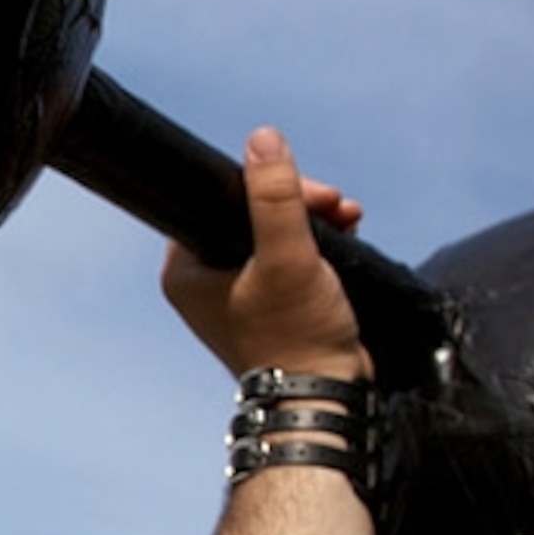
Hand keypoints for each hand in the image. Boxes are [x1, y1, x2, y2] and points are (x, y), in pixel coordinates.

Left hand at [159, 127, 370, 381]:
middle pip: (248, 211)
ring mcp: (234, 291)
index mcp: (185, 269)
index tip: (307, 188)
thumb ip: (275, 198)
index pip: (215, 198)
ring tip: (348, 216)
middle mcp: (202, 279)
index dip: (262, 183)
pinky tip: (347, 233)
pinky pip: (288, 254)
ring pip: (272, 230)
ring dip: (314, 217)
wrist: (323, 395)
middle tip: (335, 203)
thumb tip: (262, 139)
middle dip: (299, 201)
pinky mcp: (266, 302)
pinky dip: (317, 241)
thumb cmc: (298, 335)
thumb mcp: (288, 256)